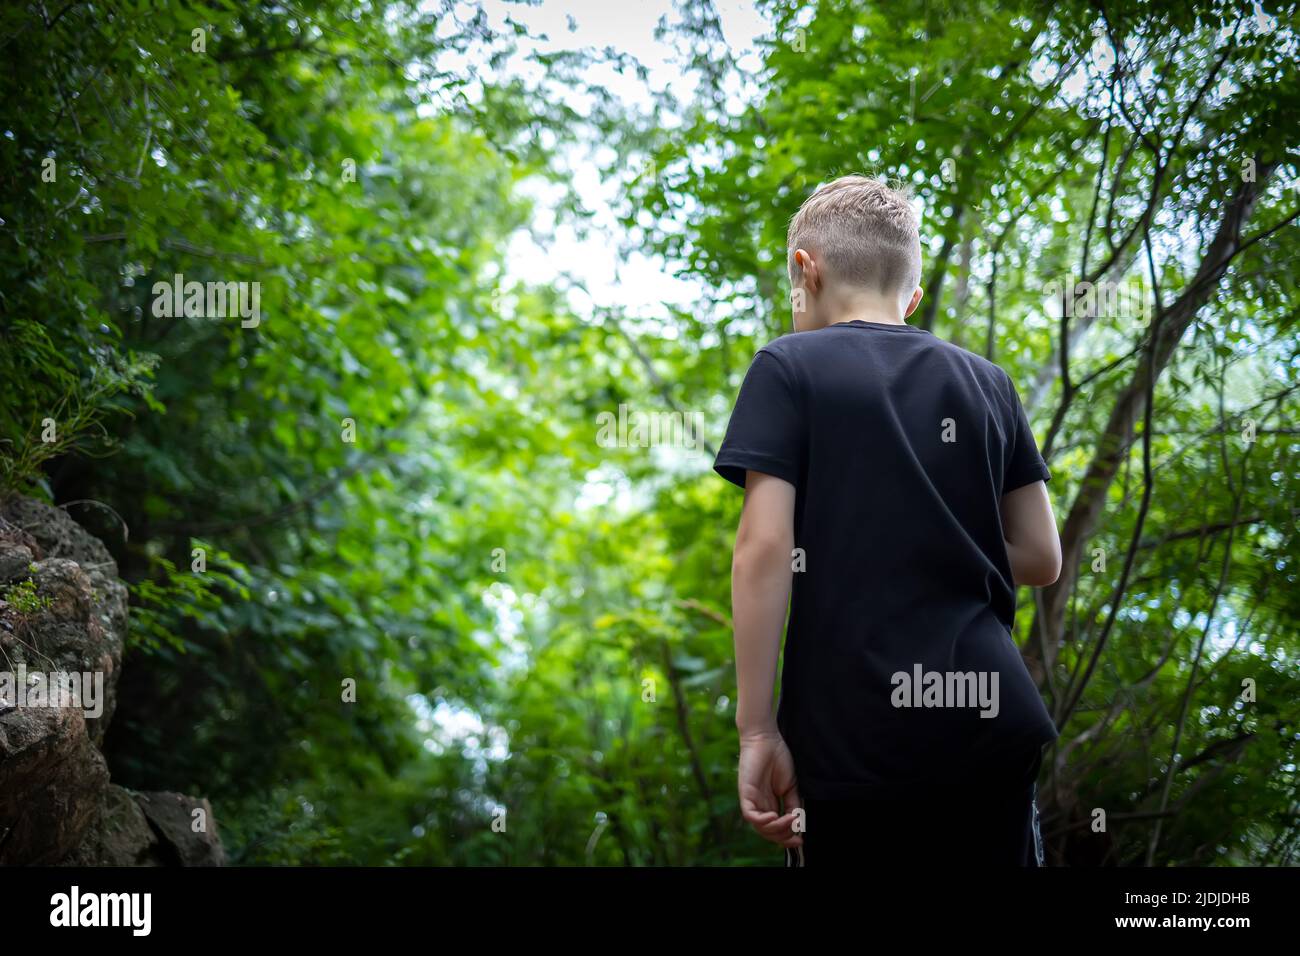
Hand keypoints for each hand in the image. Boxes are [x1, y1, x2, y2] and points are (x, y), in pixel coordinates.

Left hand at [737, 731, 802, 846]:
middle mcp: (759, 805)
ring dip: (776, 829)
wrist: (767, 738)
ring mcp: (751, 800)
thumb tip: (798, 822)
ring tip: (789, 821)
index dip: (787, 837)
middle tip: (797, 836)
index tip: (801, 839)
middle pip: (767, 832)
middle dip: (783, 837)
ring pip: (759, 827)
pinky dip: (761, 821)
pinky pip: (749, 815)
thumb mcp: (791, 786)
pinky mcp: (745, 793)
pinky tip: (774, 816)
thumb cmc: (778, 758)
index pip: (775, 829)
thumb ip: (793, 804)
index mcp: (769, 804)